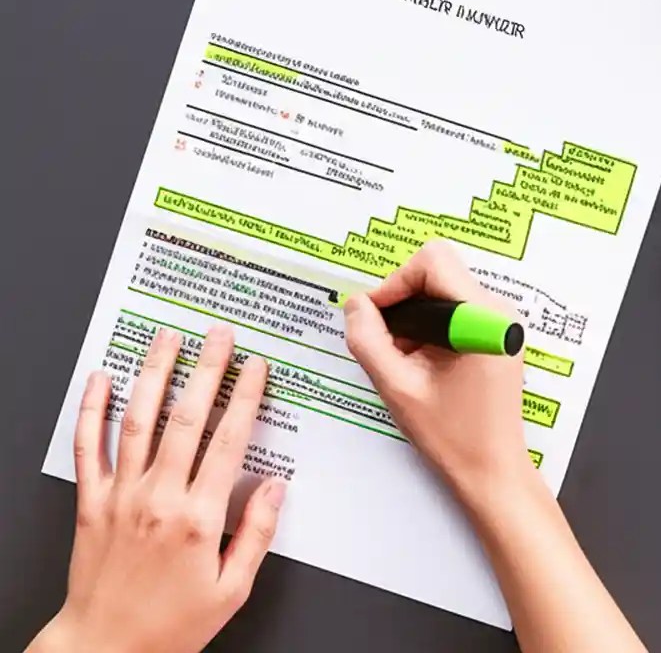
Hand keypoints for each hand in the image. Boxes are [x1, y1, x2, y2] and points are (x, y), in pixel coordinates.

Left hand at [29, 326, 284, 652]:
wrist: (104, 649)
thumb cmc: (169, 627)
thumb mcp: (231, 589)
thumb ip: (255, 534)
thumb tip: (274, 489)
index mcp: (198, 518)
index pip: (228, 441)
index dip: (244, 397)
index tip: (255, 367)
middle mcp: (157, 499)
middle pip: (186, 418)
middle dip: (206, 369)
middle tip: (218, 335)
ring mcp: (120, 497)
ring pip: (138, 421)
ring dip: (153, 374)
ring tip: (166, 338)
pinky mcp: (90, 504)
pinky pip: (89, 448)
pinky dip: (92, 410)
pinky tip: (100, 380)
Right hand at [343, 240, 530, 501]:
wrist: (492, 469)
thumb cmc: (452, 436)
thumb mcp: (398, 387)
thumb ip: (369, 340)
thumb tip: (356, 304)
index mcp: (483, 317)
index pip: (433, 261)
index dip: (395, 283)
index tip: (375, 318)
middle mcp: (500, 311)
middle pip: (438, 272)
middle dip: (403, 302)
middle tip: (386, 344)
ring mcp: (502, 323)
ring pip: (445, 291)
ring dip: (415, 317)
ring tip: (403, 360)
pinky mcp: (497, 335)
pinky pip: (457, 310)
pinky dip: (431, 327)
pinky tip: (420, 363)